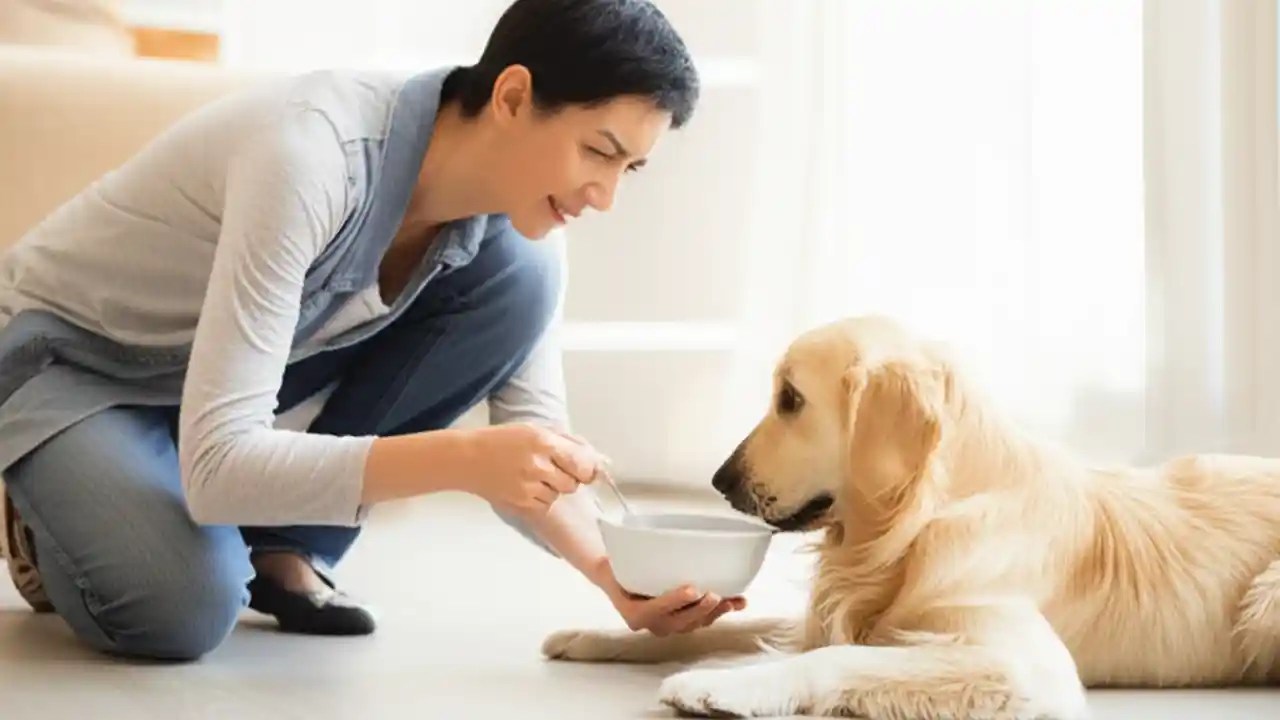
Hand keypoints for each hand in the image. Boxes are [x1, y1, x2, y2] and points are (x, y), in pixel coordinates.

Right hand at [460, 424, 600, 513]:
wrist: (467, 459)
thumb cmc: (502, 441)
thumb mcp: (536, 430)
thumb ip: (570, 443)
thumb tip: (601, 460)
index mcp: (543, 442)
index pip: (583, 464)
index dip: (589, 469)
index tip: (586, 469)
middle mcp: (537, 466)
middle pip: (574, 483)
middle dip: (569, 477)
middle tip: (551, 468)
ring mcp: (528, 487)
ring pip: (560, 495)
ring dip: (554, 488)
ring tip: (534, 475)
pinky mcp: (521, 504)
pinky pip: (546, 505)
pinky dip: (542, 498)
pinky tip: (526, 486)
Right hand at [596, 560, 746, 636]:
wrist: (616, 579)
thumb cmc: (617, 567)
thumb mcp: (613, 560)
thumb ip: (618, 546)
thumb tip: (616, 517)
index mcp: (634, 612)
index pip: (655, 609)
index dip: (674, 601)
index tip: (692, 590)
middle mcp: (652, 624)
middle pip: (680, 621)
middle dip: (700, 610)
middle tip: (714, 594)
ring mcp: (669, 624)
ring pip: (695, 623)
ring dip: (715, 613)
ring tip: (732, 601)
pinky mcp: (683, 620)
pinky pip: (703, 620)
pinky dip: (721, 611)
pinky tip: (738, 602)